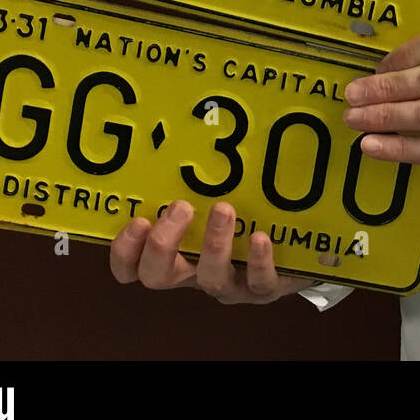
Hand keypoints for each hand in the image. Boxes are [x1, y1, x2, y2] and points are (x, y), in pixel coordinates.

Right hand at [109, 200, 330, 303]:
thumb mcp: (213, 199)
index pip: (132, 266)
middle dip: (162, 244)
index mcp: (175, 254)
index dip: (125, 251)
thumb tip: (189, 130)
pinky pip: (258, 282)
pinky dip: (257, 261)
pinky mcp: (264, 289)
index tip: (138, 219)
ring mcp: (229, 284)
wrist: (294, 253)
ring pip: (210, 278)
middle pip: (158, 276)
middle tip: (180, 207)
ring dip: (214, 244)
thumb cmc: (244, 218)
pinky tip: (259, 237)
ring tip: (224, 209)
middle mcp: (195, 274)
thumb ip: (196, 180)